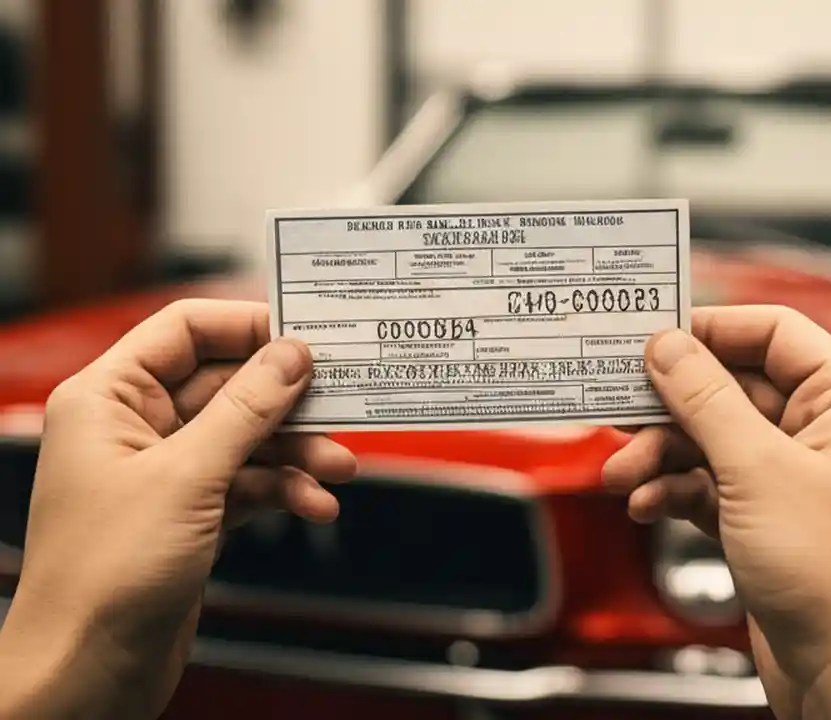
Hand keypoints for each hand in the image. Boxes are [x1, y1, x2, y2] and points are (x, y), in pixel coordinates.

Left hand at [0, 300, 355, 719]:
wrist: (86, 671)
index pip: (186, 330)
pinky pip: (249, 482)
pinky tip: (313, 505)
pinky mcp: (190, 514)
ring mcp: (164, 473)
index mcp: (109, 398)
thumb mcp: (188, 477)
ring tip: (337, 468)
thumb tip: (291, 355)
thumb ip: (246, 409)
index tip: (307, 339)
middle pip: (227, 385)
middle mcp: (134, 428)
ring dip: (296, 452)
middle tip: (341, 404)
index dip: (249, 328)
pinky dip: (284, 491)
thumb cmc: (101, 577)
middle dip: (287, 402)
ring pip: (246, 437)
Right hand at [603, 306, 830, 718]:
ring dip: (664, 454)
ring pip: (716, 440)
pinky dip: (676, 490)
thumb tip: (668, 346)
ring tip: (623, 475)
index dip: (713, 329)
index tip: (656, 337)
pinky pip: (712, 484)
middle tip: (620, 408)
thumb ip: (706, 399)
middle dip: (674, 406)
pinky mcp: (770, 520)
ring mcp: (798, 479)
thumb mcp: (757, 471)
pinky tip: (646, 504)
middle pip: (735, 388)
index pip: (777, 333)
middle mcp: (828, 433)